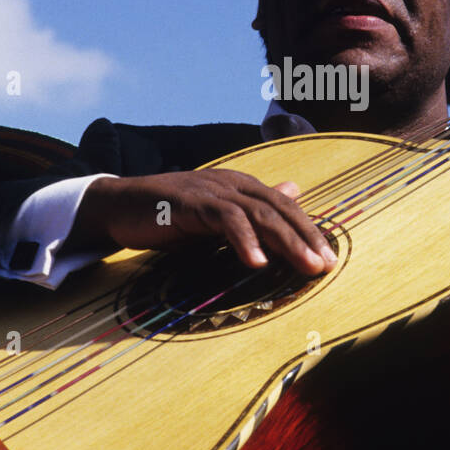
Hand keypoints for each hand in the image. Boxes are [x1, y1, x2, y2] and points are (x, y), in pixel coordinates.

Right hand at [63, 170, 337, 275]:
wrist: (119, 206)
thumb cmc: (169, 215)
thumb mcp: (218, 214)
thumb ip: (254, 207)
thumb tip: (294, 189)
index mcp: (241, 187)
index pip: (284, 207)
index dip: (308, 231)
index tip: (329, 260)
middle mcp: (232, 183)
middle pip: (279, 209)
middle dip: (306, 237)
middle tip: (326, 266)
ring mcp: (212, 190)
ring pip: (260, 213)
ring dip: (286, 241)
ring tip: (305, 266)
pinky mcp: (191, 202)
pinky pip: (226, 219)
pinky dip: (244, 240)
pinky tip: (257, 262)